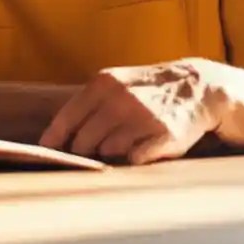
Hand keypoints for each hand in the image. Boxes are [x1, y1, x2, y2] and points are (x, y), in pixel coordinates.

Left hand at [39, 59, 226, 164]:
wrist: (196, 87)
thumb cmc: (146, 90)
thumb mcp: (114, 84)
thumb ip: (86, 105)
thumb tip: (52, 137)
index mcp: (103, 84)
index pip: (67, 118)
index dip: (55, 139)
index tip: (46, 151)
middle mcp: (121, 99)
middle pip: (84, 141)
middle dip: (86, 148)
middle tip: (96, 147)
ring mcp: (143, 117)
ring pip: (108, 151)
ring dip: (111, 153)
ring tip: (125, 141)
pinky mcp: (164, 135)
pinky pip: (135, 159)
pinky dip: (134, 158)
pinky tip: (141, 147)